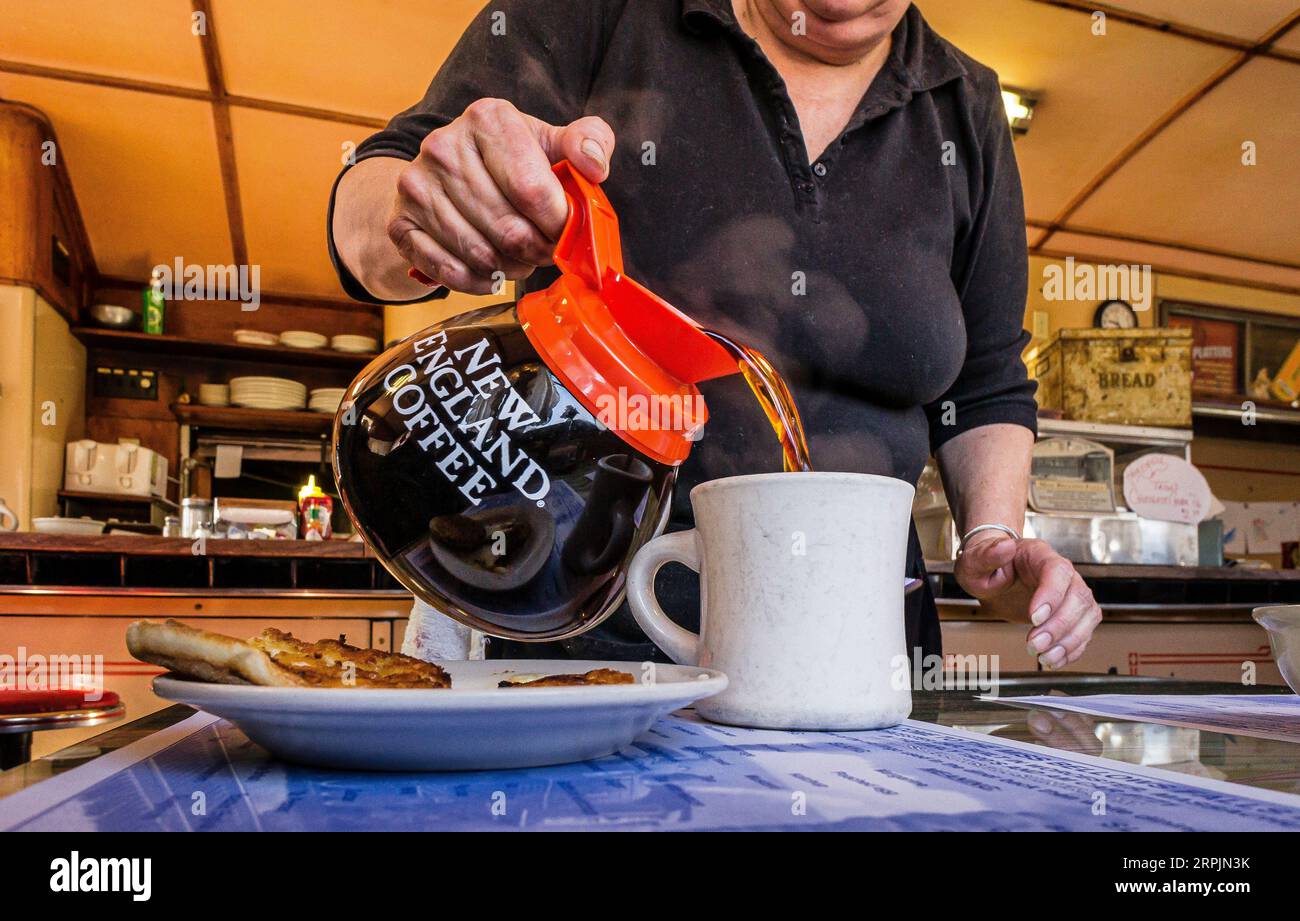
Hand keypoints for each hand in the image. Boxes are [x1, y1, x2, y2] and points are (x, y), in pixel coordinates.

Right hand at [387, 97, 615, 293]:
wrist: (441, 175)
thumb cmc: (508, 161)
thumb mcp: (549, 142)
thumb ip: (587, 142)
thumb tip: (594, 164)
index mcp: (487, 119)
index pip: (533, 191)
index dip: (558, 225)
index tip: (566, 234)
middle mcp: (444, 146)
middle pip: (509, 230)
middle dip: (537, 252)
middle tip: (544, 252)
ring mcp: (416, 185)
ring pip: (481, 255)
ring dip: (510, 269)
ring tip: (518, 259)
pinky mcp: (400, 223)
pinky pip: (449, 272)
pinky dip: (477, 282)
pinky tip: (490, 272)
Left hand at [954, 535, 1101, 669]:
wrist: (992, 577)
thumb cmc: (986, 567)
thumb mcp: (975, 560)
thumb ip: (986, 555)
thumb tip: (1003, 546)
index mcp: (1039, 555)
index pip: (1058, 571)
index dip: (1052, 595)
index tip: (1034, 617)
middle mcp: (1062, 572)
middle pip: (1077, 596)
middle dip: (1058, 626)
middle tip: (1034, 644)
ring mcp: (1071, 592)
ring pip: (1087, 615)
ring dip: (1068, 641)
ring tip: (1043, 657)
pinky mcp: (1073, 613)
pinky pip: (1084, 631)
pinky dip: (1073, 649)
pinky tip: (1054, 659)